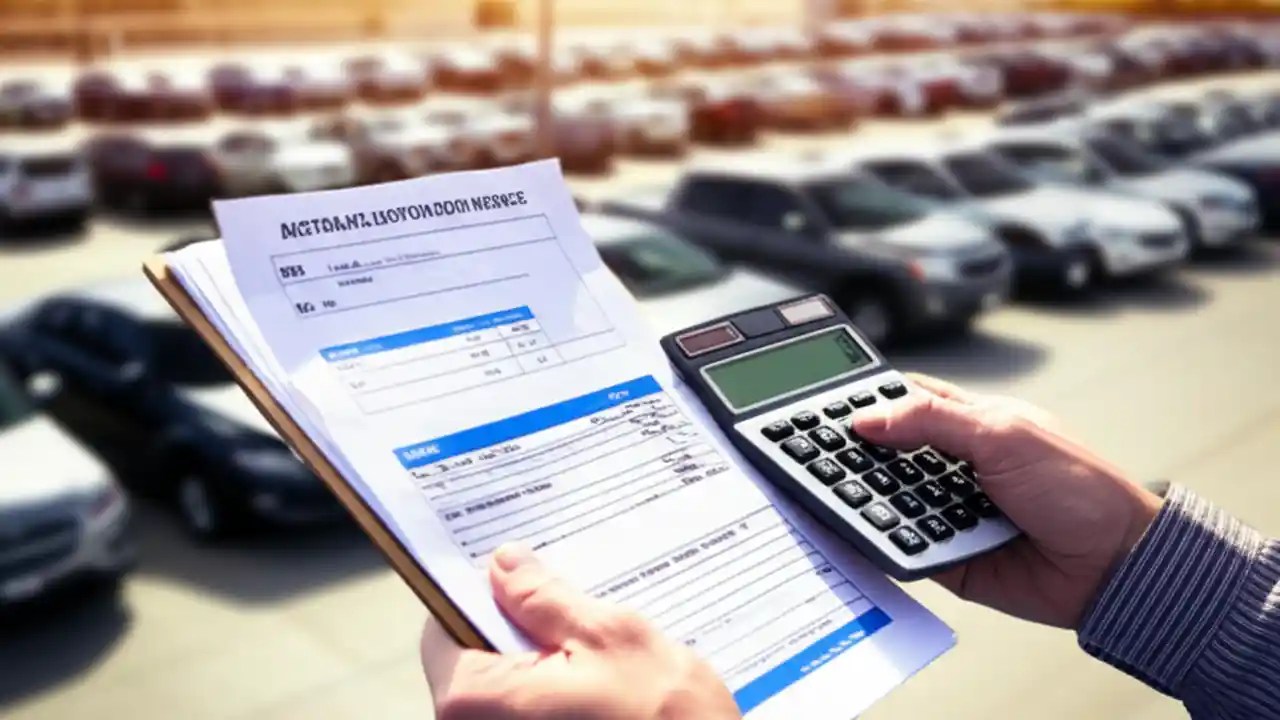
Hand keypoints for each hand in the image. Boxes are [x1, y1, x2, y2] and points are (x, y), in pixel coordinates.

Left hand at [420, 544, 740, 719]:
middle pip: (475, 658)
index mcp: (475, 700)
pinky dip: (559, 692)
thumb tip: (505, 565)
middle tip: (572, 604)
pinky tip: (603, 684)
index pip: (443, 627)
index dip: (479, 593)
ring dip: (545, 660)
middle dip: (519, 626)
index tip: (517, 575)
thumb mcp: (610, 638)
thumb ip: (546, 598)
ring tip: (597, 646)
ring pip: (508, 688)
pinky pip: (533, 712)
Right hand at [850, 373, 1161, 628]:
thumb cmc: (1080, 489)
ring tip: (828, 491)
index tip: (821, 402)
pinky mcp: (946, 556)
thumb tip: (867, 417)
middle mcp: (954, 464)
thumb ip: (932, 421)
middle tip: (810, 451)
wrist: (1113, 566)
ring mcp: (948, 510)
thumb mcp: (1002, 436)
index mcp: (969, 423)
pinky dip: (883, 542)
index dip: (867, 399)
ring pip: (888, 501)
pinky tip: (861, 533)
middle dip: (854, 454)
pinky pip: (902, 548)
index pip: (905, 400)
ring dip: (865, 499)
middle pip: (887, 453)